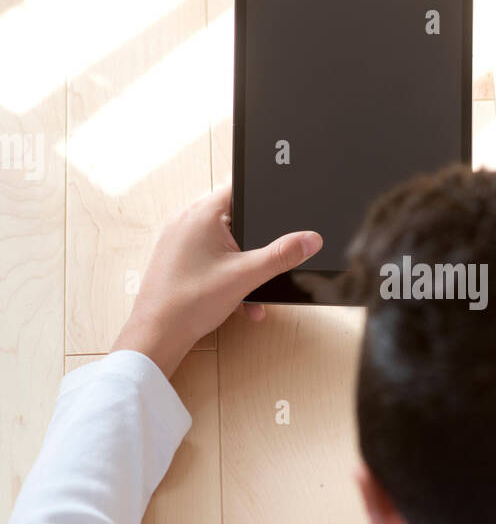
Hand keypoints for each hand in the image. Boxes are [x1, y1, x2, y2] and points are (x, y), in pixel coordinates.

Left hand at [111, 184, 322, 378]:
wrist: (157, 335)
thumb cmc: (189, 303)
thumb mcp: (246, 276)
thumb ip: (282, 255)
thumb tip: (310, 239)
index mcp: (201, 214)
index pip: (238, 188)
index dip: (262, 198)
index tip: (278, 211)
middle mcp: (186, 221)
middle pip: (235, 219)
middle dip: (254, 245)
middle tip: (263, 262)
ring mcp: (179, 240)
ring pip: (224, 244)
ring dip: (242, 266)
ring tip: (248, 290)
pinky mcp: (176, 258)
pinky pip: (210, 258)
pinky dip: (226, 275)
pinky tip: (236, 301)